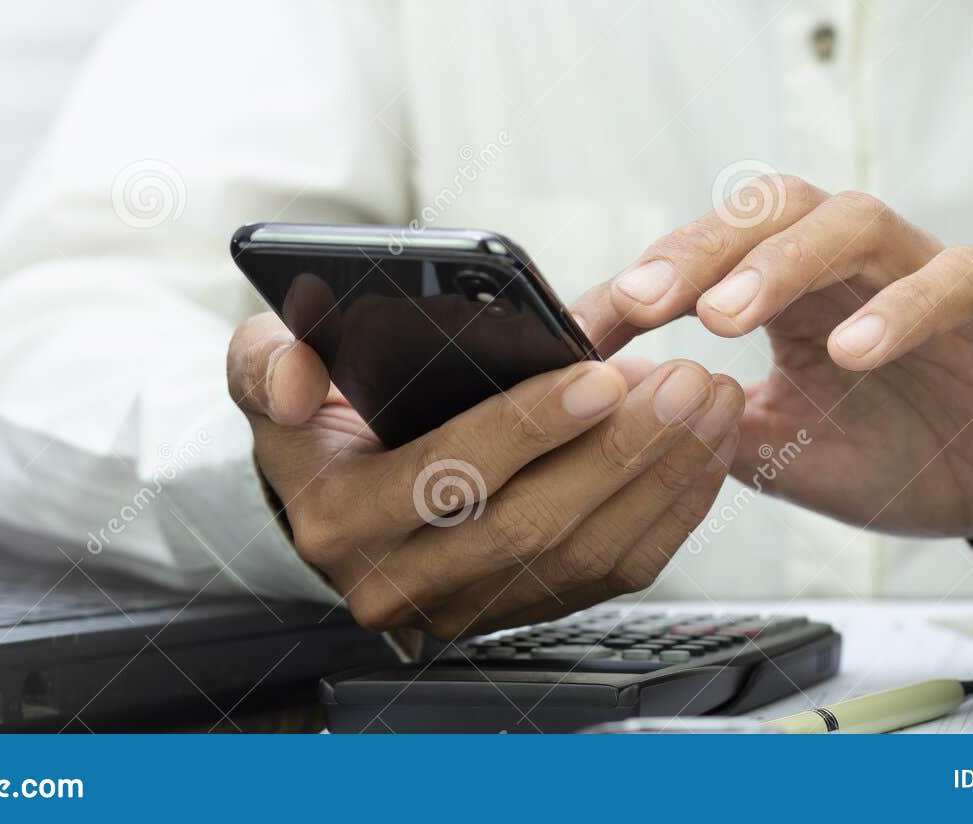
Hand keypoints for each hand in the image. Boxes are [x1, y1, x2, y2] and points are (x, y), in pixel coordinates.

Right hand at [226, 313, 742, 637]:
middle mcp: (402, 583)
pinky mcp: (526, 611)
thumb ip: (265, 361)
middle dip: (623, 451)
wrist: (332, 502)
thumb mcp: (267, 379)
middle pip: (533, 524)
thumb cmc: (316, 424)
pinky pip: (615, 573)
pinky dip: (671, 512)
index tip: (601, 371)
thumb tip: (293, 373)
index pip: (447, 475)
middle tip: (685, 382)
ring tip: (707, 403)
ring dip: (661, 477)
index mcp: (341, 520)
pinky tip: (702, 452)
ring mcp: (470, 608)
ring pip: (586, 554)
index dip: (530, 426)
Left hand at [573, 175, 972, 543]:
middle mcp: (850, 265)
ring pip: (851, 223)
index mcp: (793, 290)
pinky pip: (948, 283)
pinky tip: (848, 350)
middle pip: (769, 208)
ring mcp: (921, 275)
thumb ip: (705, 423)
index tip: (581, 333)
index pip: (707, 254)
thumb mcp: (780, 451)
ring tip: (725, 314)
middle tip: (642, 300)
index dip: (640, 285)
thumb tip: (612, 405)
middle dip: (698, 249)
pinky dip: (896, 311)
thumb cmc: (901, 452)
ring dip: (780, 262)